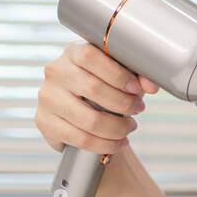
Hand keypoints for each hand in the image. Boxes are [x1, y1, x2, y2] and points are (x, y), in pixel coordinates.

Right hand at [34, 40, 159, 153]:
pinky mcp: (44, 122)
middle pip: (93, 89)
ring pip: (89, 119)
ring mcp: (47, 97)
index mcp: (73, 52)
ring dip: (117, 128)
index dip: (117, 74)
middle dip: (124, 103)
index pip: (91, 56)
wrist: (81, 113)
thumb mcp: (122, 77)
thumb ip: (138, 77)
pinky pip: (80, 138)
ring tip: (129, 127)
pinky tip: (116, 143)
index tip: (137, 88)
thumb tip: (152, 85)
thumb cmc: (104, 88)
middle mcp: (55, 72)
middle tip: (138, 109)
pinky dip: (105, 144)